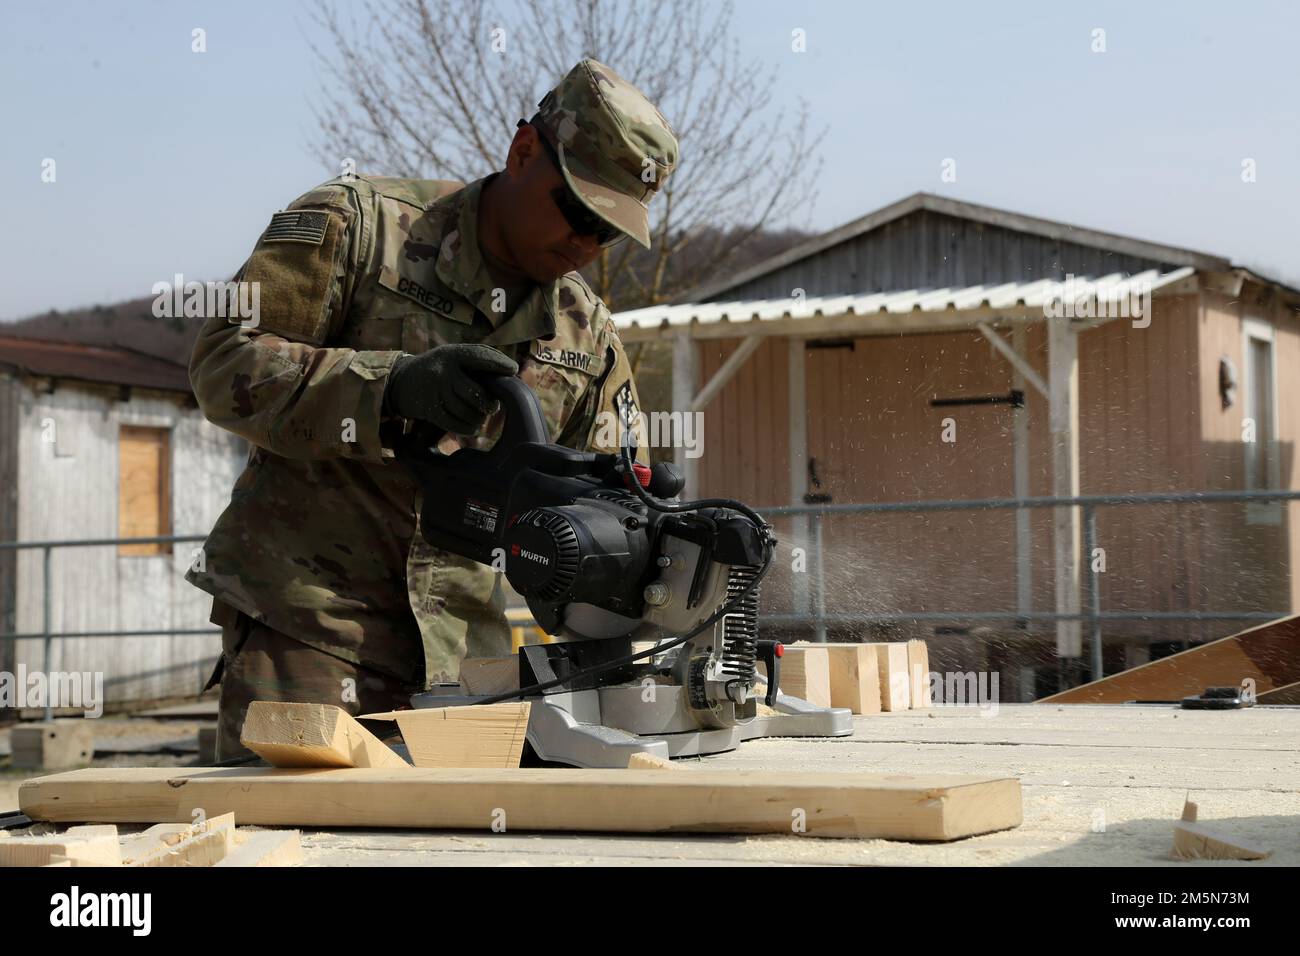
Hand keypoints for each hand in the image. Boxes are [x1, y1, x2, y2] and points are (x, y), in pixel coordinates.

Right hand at [384, 343, 518, 434]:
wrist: (401, 381)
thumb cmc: (438, 368)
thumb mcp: (452, 356)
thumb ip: (476, 360)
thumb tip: (511, 372)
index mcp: (452, 354)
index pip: (479, 356)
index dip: (498, 363)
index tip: (512, 370)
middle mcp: (443, 371)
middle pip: (475, 392)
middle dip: (488, 402)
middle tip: (493, 406)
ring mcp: (435, 391)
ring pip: (467, 411)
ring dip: (479, 417)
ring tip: (481, 415)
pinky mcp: (429, 410)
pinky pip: (455, 425)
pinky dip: (468, 428)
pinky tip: (472, 426)